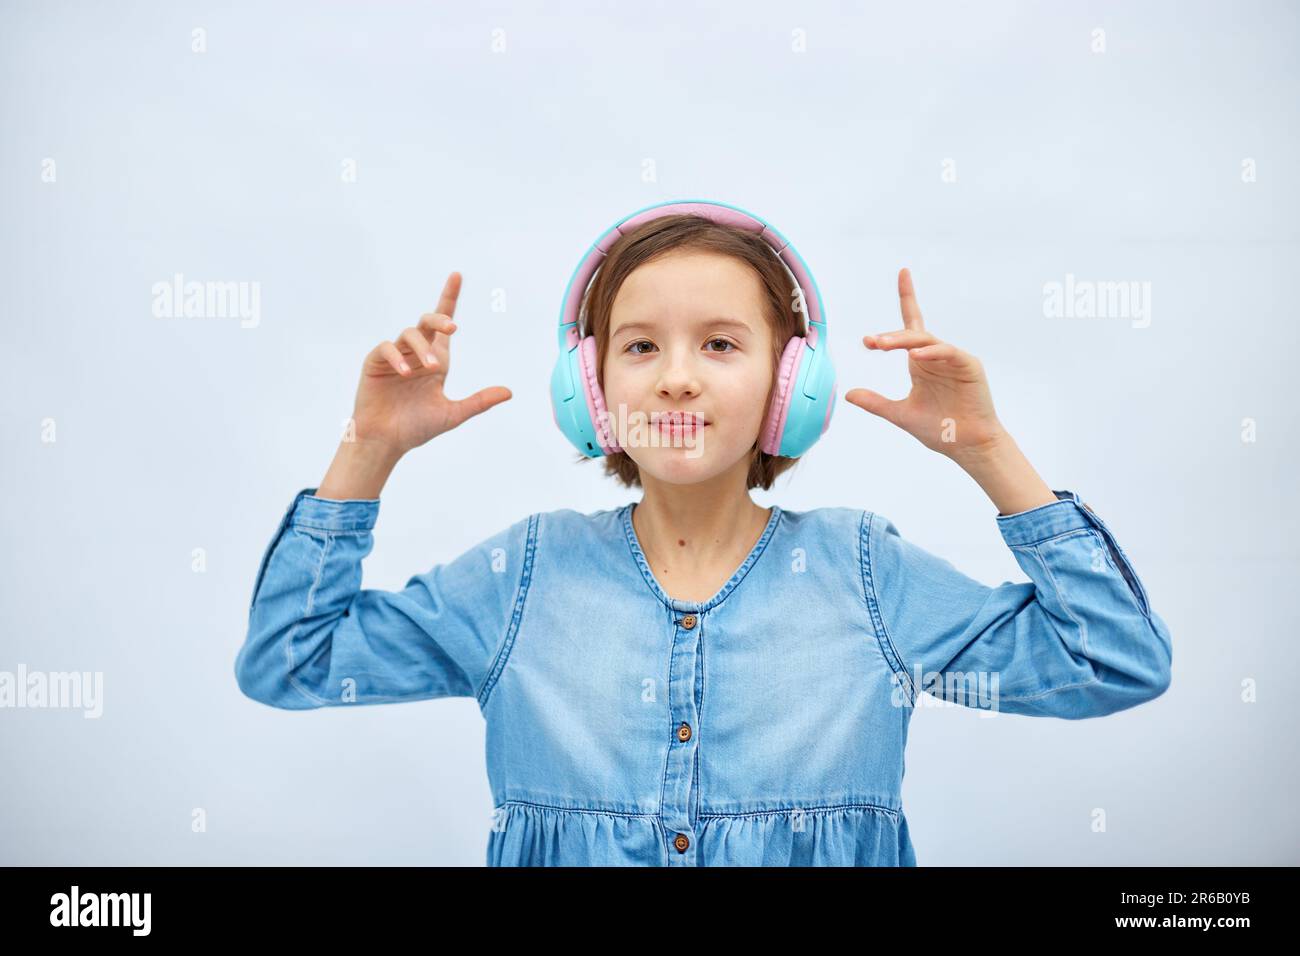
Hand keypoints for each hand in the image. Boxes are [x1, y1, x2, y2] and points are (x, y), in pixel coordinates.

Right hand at [350, 271, 511, 456]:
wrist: (387, 442)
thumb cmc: (417, 427)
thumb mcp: (453, 414)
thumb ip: (479, 402)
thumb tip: (509, 392)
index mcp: (436, 360)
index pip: (443, 325)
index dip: (449, 298)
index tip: (457, 275)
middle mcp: (416, 353)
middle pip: (428, 321)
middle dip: (440, 318)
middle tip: (453, 327)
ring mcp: (395, 356)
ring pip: (409, 334)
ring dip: (421, 348)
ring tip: (431, 368)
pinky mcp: (375, 363)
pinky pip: (386, 348)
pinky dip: (397, 357)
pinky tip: (406, 372)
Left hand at [844, 268, 1005, 462]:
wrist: (967, 446)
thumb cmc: (940, 429)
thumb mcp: (900, 414)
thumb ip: (876, 403)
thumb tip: (848, 394)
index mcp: (921, 362)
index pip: (913, 323)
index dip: (909, 297)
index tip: (903, 273)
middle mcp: (936, 356)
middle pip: (912, 333)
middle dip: (890, 337)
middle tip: (870, 342)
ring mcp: (953, 359)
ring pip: (927, 340)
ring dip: (904, 341)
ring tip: (883, 346)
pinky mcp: (969, 366)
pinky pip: (948, 352)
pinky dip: (931, 352)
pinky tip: (914, 357)